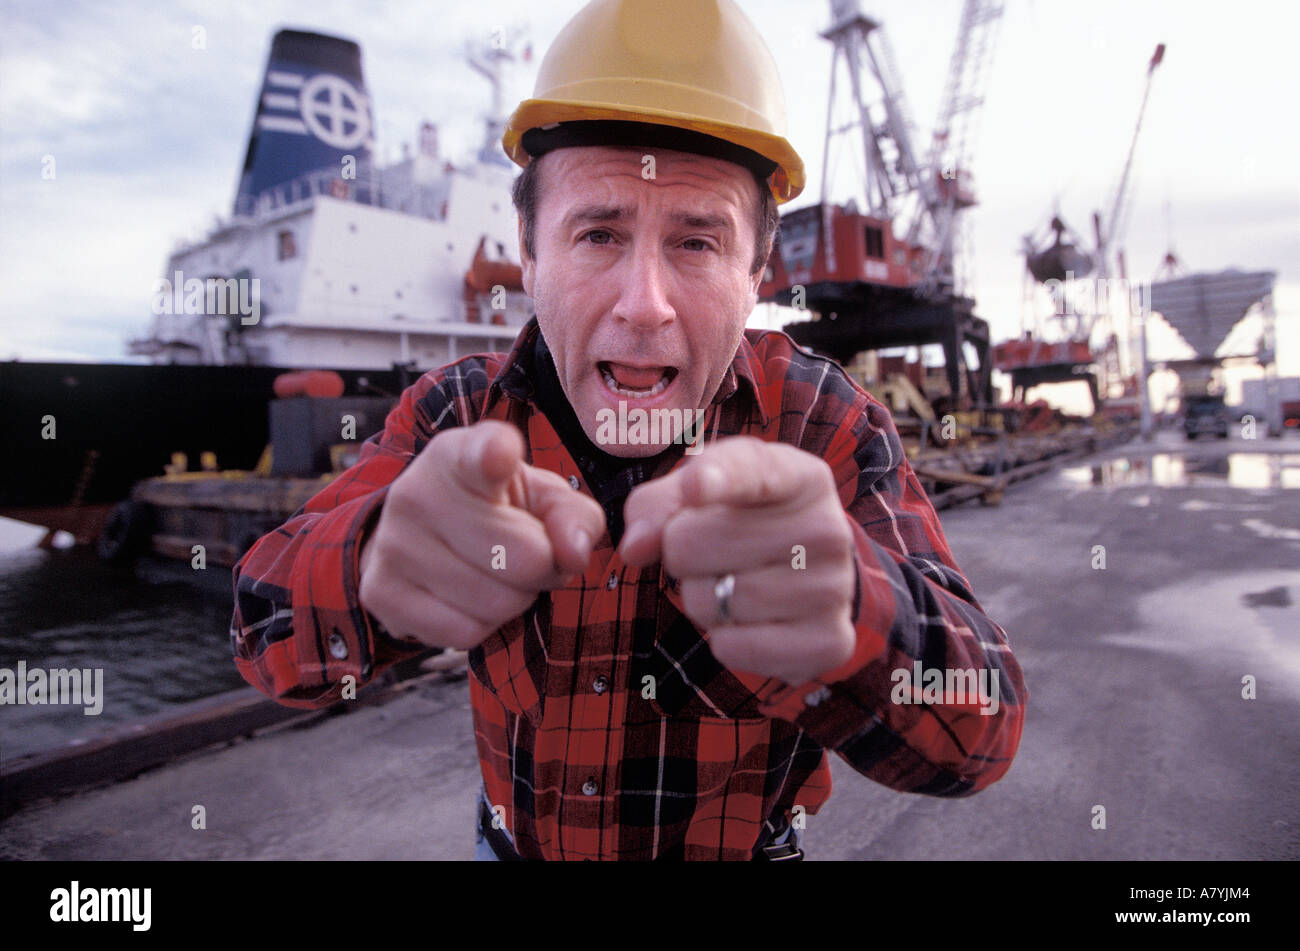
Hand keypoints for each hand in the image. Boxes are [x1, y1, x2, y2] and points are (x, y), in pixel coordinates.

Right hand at [359, 420, 605, 649]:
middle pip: (525, 558)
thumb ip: (574, 516)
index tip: (500, 455)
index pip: (482, 454)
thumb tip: (574, 553)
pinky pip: (464, 633)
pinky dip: (483, 626)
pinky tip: (468, 597)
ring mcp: (393, 544)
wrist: (422, 534)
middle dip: (543, 568)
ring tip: (496, 573)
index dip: (496, 455)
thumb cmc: (496, 510)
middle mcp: (417, 492)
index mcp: (460, 455)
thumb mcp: (542, 498)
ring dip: (515, 600)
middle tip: (528, 554)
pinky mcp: (381, 592)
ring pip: (497, 604)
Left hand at [619, 436, 856, 684]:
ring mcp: (834, 588)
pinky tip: (752, 620)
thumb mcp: (702, 494)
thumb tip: (635, 547)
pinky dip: (725, 640)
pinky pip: (734, 648)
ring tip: (734, 584)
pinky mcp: (829, 641)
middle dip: (680, 554)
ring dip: (702, 599)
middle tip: (712, 554)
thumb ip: (657, 506)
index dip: (717, 478)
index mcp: (799, 476)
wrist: (811, 574)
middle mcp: (827, 528)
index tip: (693, 487)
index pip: (753, 471)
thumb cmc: (743, 521)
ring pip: (711, 602)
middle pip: (694, 545)